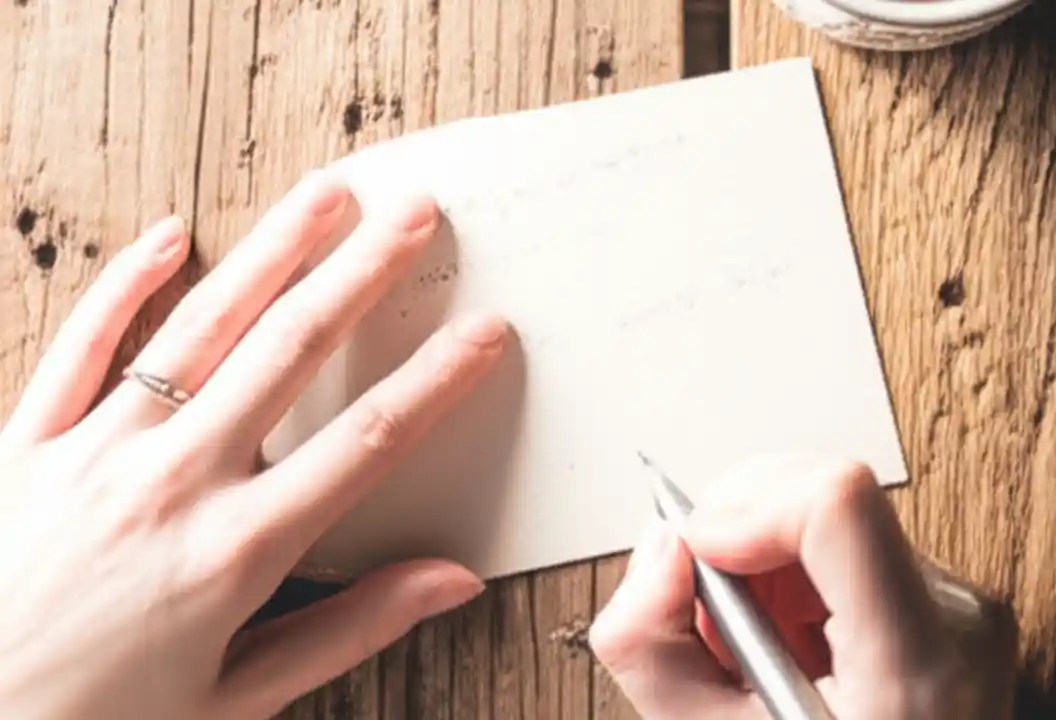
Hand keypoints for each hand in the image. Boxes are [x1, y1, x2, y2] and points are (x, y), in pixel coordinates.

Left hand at [0, 173, 506, 718]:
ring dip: (272, 253)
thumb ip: (349, 629)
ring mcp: (94, 454)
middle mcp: (172, 484)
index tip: (483, 334)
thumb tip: (448, 581)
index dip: (436, 381)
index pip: (366, 443)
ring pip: (200, 328)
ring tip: (325, 196)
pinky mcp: (26, 445)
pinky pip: (83, 345)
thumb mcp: (237, 701)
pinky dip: (126, 284)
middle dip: (363, 274)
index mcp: (235, 552)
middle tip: (413, 216)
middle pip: (290, 353)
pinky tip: (170, 234)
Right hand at [590, 456, 1017, 718]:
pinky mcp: (949, 603)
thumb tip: (662, 548)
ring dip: (758, 561)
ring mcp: (961, 607)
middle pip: (825, 490)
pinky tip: (785, 645)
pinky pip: (850, 543)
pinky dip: (790, 577)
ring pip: (828, 511)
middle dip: (736, 534)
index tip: (700, 551)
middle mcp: (955, 620)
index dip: (745, 509)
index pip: (838, 504)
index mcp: (910, 667)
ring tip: (751, 646)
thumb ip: (653, 648)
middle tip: (709, 610)